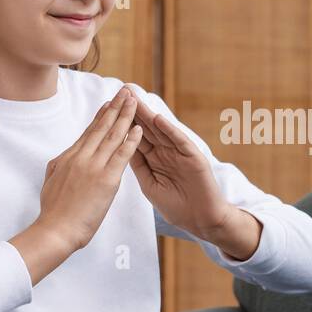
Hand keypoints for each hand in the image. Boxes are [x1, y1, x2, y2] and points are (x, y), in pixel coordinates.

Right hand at [33, 87, 142, 253]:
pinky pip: (122, 155)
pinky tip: (139, 128)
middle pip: (102, 126)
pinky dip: (131, 139)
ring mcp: (94, 166)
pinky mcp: (106, 179)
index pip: (89, 132)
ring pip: (113, 135)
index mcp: (69, 157)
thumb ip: (60, 166)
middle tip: (125, 91)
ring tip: (134, 101)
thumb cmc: (54, 212)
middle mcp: (81, 157)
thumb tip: (64, 158)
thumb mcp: (52, 181)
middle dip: (115, 107)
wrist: (55, 230)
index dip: (101, 115)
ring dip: (125, 116)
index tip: (109, 102)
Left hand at [127, 93, 229, 239]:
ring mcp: (180, 153)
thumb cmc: (176, 207)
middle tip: (122, 90)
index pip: (135, 137)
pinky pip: (180, 142)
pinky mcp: (194, 158)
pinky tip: (158, 119)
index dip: (123, 122)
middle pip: (147, 128)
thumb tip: (120, 151)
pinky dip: (170, 130)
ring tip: (136, 98)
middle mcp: (166, 152)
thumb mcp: (150, 186)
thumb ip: (138, 167)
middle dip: (134, 110)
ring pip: (162, 130)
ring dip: (149, 114)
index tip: (110, 106)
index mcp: (154, 159)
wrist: (201, 220)